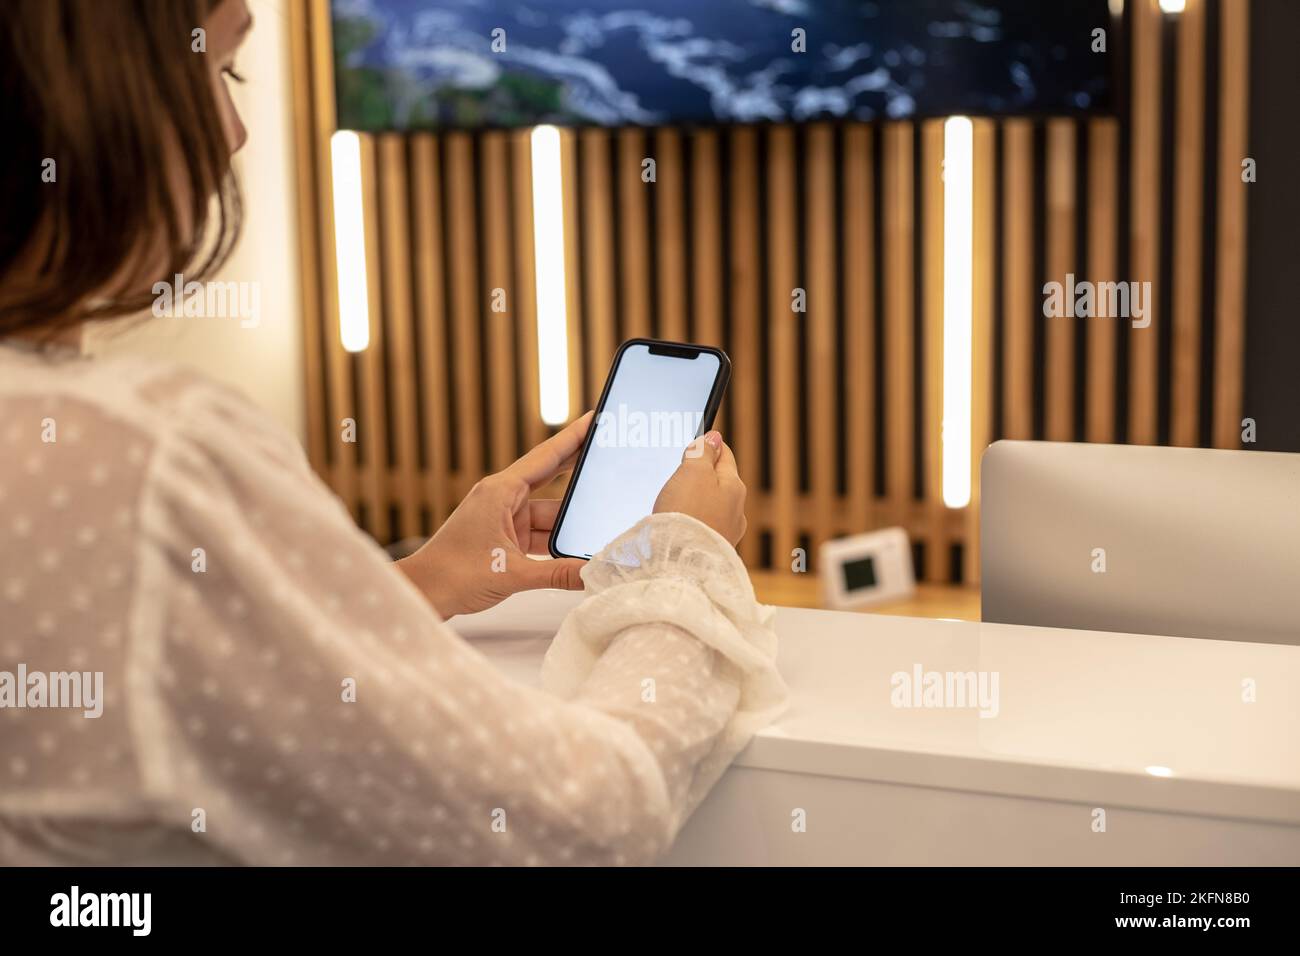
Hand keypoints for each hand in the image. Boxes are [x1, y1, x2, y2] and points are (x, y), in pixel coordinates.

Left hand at [397, 412, 592, 617]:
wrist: (423, 594)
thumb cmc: (453, 575)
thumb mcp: (511, 574)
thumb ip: (556, 574)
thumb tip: (593, 573)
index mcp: (500, 492)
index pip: (546, 457)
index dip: (574, 437)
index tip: (596, 419)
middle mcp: (503, 499)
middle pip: (552, 480)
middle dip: (581, 473)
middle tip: (613, 458)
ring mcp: (504, 519)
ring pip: (548, 515)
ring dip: (571, 522)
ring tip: (605, 517)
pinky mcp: (504, 540)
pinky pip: (540, 534)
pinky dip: (558, 541)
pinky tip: (580, 546)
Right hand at [653, 431, 747, 545]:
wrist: (681, 566)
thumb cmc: (686, 514)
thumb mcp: (692, 472)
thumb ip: (702, 452)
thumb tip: (714, 437)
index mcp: (735, 487)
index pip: (724, 455)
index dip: (708, 446)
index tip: (694, 444)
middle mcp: (737, 511)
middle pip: (719, 482)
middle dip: (701, 476)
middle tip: (680, 473)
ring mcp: (727, 533)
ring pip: (712, 507)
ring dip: (696, 501)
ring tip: (677, 503)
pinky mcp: (713, 551)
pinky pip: (704, 528)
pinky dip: (693, 522)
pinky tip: (681, 526)